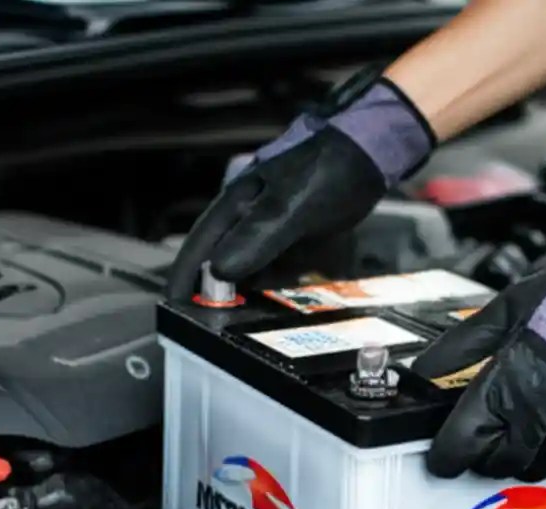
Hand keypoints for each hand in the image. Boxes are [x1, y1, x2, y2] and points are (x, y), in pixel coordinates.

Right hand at [165, 70, 434, 299]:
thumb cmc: (328, 170)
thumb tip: (218, 272)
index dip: (184, 277)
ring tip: (243, 317)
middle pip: (220, 258)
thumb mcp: (289, 208)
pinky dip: (273, 280)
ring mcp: (273, 222)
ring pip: (248, 263)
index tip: (173, 306)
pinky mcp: (296, 230)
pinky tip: (278, 295)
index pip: (199, 245)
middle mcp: (249, 214)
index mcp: (237, 204)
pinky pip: (277, 262)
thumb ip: (255, 238)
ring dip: (245, 288)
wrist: (372, 152)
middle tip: (211, 320)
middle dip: (213, 289)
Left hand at [413, 217, 545, 480]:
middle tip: (478, 435)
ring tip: (515, 427)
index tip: (441, 453)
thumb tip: (425, 369)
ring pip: (535, 468)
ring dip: (518, 456)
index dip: (447, 452)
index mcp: (514, 379)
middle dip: (481, 455)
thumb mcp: (509, 307)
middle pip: (497, 462)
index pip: (466, 440)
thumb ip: (463, 344)